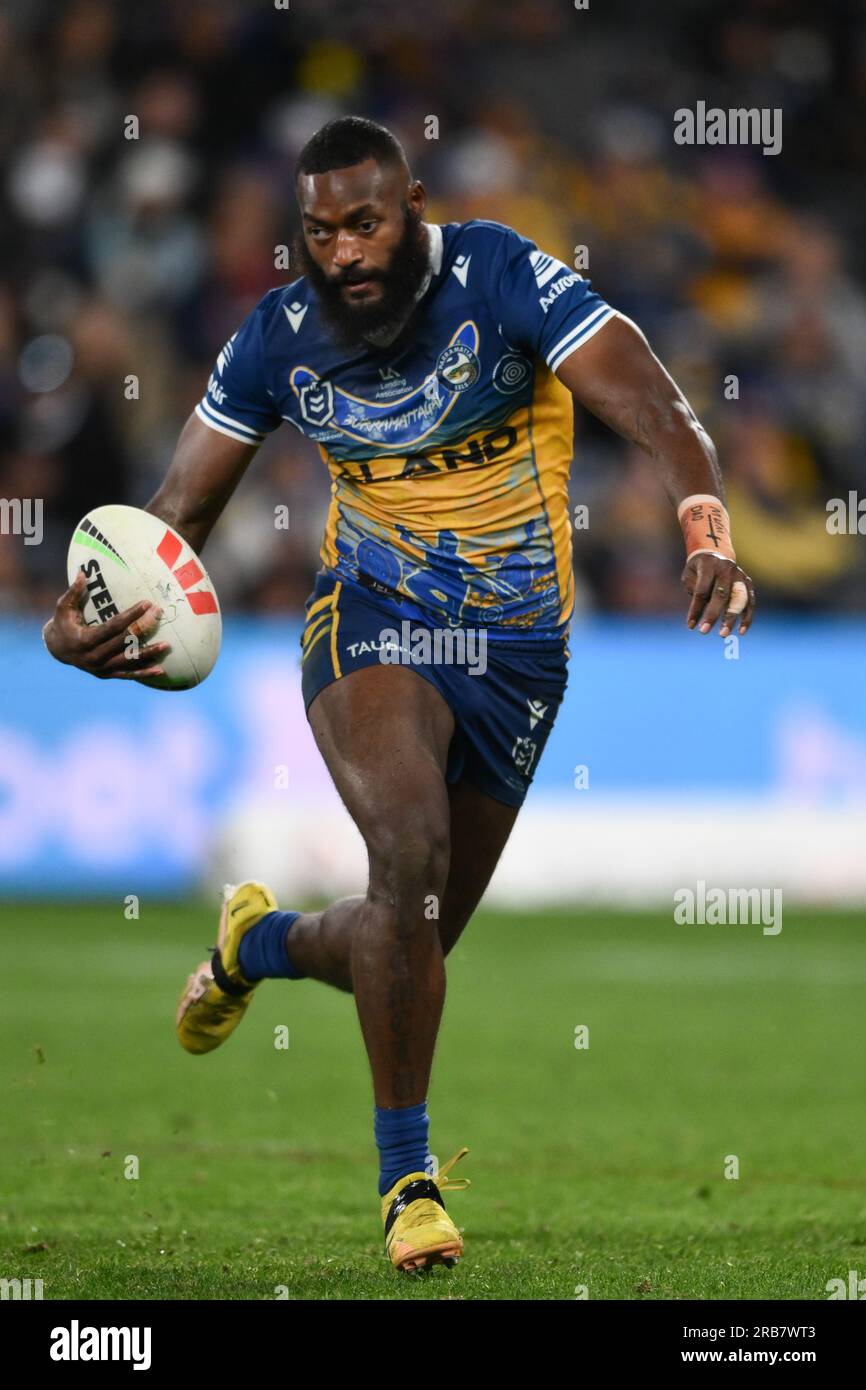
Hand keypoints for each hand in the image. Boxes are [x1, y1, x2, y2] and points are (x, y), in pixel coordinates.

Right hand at [42, 570, 171, 679]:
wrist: (58, 650)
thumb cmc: (63, 624)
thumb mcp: (64, 608)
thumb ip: (74, 592)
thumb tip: (82, 573)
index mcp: (85, 640)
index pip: (113, 626)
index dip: (131, 615)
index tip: (147, 604)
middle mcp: (94, 656)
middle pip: (125, 641)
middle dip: (144, 627)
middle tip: (159, 615)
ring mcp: (102, 668)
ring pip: (129, 661)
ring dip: (148, 653)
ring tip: (166, 645)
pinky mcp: (107, 675)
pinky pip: (128, 674)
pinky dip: (144, 673)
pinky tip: (160, 670)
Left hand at [681, 553, 755, 637]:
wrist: (714, 554)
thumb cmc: (698, 570)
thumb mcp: (689, 576)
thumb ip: (694, 591)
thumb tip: (703, 612)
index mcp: (709, 565)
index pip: (702, 590)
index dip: (696, 609)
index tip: (690, 626)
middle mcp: (727, 569)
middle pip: (721, 595)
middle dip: (712, 615)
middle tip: (704, 631)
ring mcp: (740, 575)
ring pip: (738, 599)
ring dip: (731, 618)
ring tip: (723, 634)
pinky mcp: (748, 582)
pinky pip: (750, 601)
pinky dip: (747, 617)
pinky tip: (741, 631)